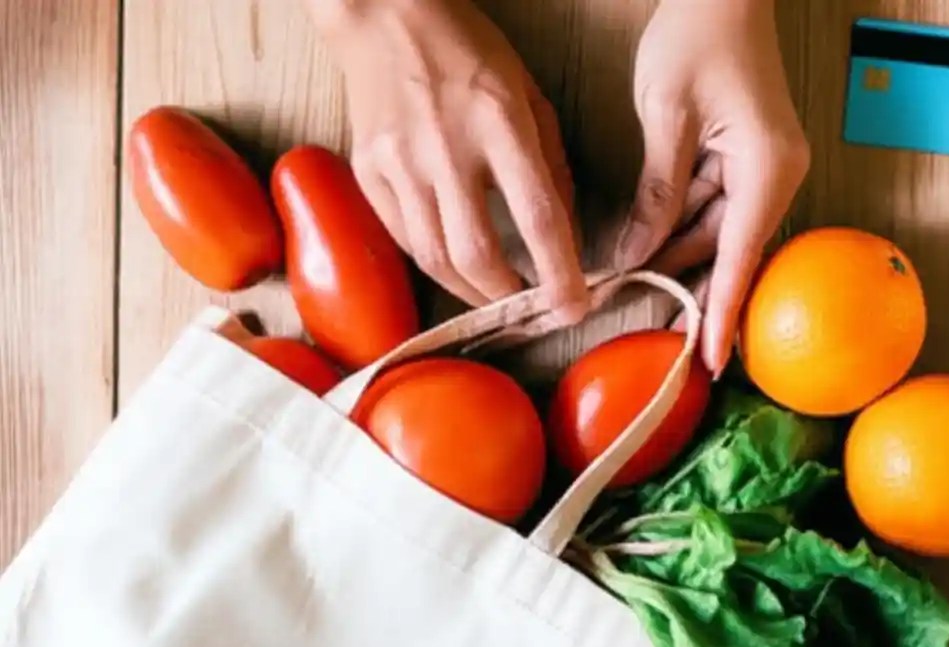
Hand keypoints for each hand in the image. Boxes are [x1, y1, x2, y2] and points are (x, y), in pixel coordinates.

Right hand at [304, 0, 587, 320]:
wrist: (386, 17)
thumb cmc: (469, 52)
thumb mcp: (530, 96)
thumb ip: (551, 166)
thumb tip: (564, 235)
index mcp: (499, 123)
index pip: (537, 217)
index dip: (559, 273)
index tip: (575, 305)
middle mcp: (446, 148)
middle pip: (476, 255)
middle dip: (508, 299)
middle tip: (531, 309)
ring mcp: (399, 163)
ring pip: (434, 258)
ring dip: (471, 292)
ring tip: (496, 297)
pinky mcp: (367, 171)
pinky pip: (404, 238)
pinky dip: (435, 263)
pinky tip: (457, 264)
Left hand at [616, 0, 809, 374]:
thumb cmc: (697, 38)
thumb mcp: (667, 118)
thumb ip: (658, 193)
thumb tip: (639, 252)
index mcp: (765, 168)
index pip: (739, 257)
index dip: (721, 312)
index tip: (712, 360)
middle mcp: (775, 173)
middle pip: (727, 245)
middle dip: (685, 277)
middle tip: (644, 315)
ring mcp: (764, 164)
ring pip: (717, 226)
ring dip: (676, 247)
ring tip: (629, 274)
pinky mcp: (748, 154)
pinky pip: (715, 201)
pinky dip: (681, 218)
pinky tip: (646, 236)